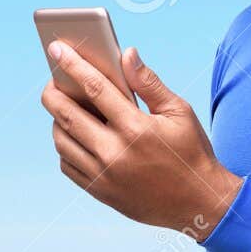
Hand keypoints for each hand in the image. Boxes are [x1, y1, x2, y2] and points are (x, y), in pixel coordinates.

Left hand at [41, 42, 241, 239]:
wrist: (198, 203)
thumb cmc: (191, 152)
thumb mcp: (179, 112)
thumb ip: (148, 82)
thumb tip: (126, 53)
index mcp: (135, 128)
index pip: (94, 88)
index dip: (72, 65)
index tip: (56, 48)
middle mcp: (114, 153)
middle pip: (66, 114)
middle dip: (53, 92)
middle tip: (52, 80)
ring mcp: (104, 175)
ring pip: (61, 140)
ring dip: (57, 120)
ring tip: (65, 107)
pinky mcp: (99, 191)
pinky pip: (68, 164)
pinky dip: (65, 146)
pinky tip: (75, 134)